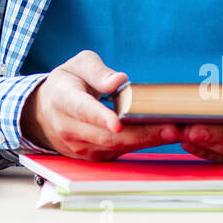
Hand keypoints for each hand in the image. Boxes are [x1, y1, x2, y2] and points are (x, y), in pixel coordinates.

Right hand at [20, 50, 182, 160]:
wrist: (43, 114)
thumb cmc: (67, 84)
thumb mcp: (77, 65)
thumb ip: (97, 71)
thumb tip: (119, 81)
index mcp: (63, 99)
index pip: (82, 109)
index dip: (100, 117)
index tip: (117, 123)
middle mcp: (70, 128)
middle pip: (108, 136)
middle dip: (142, 134)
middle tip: (173, 128)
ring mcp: (82, 147)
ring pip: (117, 147)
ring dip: (149, 141)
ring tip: (179, 132)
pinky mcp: (94, 157)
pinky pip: (121, 152)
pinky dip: (144, 144)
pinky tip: (166, 136)